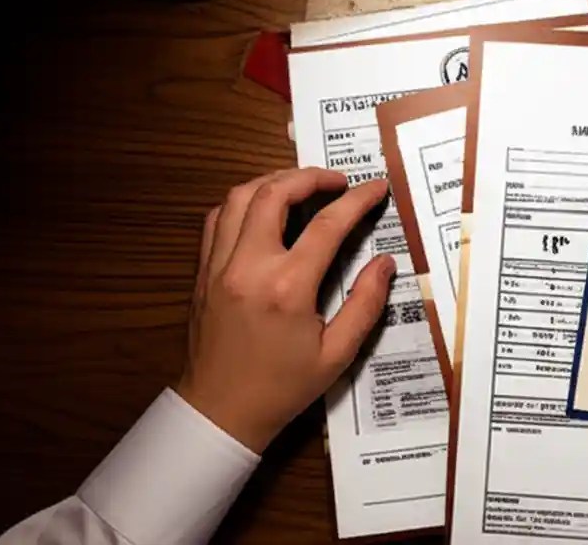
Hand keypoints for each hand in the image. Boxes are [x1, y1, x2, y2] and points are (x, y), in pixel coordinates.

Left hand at [177, 168, 395, 452]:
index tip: (376, 188)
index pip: (327, 225)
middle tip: (337, 181)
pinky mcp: (202, 272)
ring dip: (274, 182)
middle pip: (275, 193)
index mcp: (287, 288)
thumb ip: (365, 304)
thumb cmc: (282, 387)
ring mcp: (219, 266)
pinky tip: (264, 209)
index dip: (357, 200)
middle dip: (311, 176)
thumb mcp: (337, 354)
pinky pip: (218, 218)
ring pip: (240, 197)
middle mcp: (249, 267)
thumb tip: (385, 263)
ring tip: (301, 186)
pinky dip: (243, 202)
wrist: (220, 411)